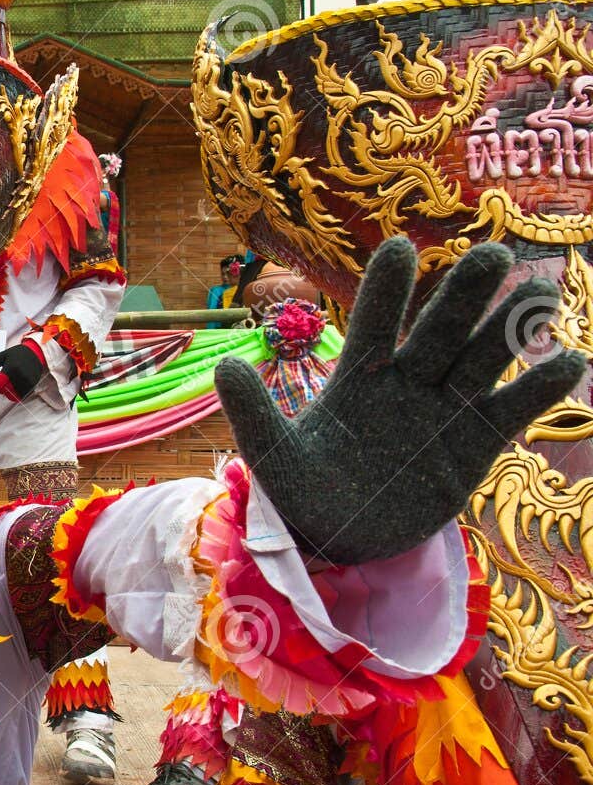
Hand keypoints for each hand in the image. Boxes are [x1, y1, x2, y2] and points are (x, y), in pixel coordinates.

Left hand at [0, 339, 45, 402]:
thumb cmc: (16, 354)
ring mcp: (27, 382)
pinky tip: (14, 383)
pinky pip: (20, 395)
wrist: (35, 353)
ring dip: (7, 391)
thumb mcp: (2, 355)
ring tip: (7, 381)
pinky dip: (15, 392)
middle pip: (4, 391)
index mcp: (11, 368)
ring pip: (12, 395)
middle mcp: (20, 376)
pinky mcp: (32, 386)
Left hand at [215, 239, 584, 563]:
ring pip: (483, 357)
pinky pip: (513, 408)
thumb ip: (253, 412)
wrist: (338, 537)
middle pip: (440, 328)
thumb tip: (225, 364)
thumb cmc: (302, 488)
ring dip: (511, 327)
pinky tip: (569, 361)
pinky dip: (540, 387)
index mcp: (358, 375)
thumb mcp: (271, 456)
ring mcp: (444, 408)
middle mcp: (407, 381)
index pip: (374, 321)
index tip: (400, 248)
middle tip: (493, 254)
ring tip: (541, 296)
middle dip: (464, 293)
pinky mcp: (475, 442)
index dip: (387, 288)